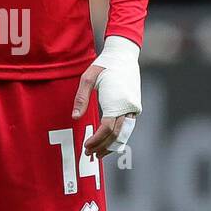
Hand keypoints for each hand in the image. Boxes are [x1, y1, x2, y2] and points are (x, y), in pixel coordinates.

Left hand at [72, 35, 141, 160]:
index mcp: (117, 101)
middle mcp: (128, 107)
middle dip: (102, 146)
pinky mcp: (135, 107)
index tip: (86, 147)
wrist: (124, 55)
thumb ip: (81, 98)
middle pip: (116, 135)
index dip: (97, 140)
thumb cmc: (103, 66)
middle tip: (89, 155)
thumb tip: (75, 117)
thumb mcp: (87, 78)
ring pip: (124, 134)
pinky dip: (118, 138)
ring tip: (99, 154)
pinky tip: (109, 143)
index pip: (107, 129)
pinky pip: (127, 127)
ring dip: (111, 145)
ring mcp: (134, 108)